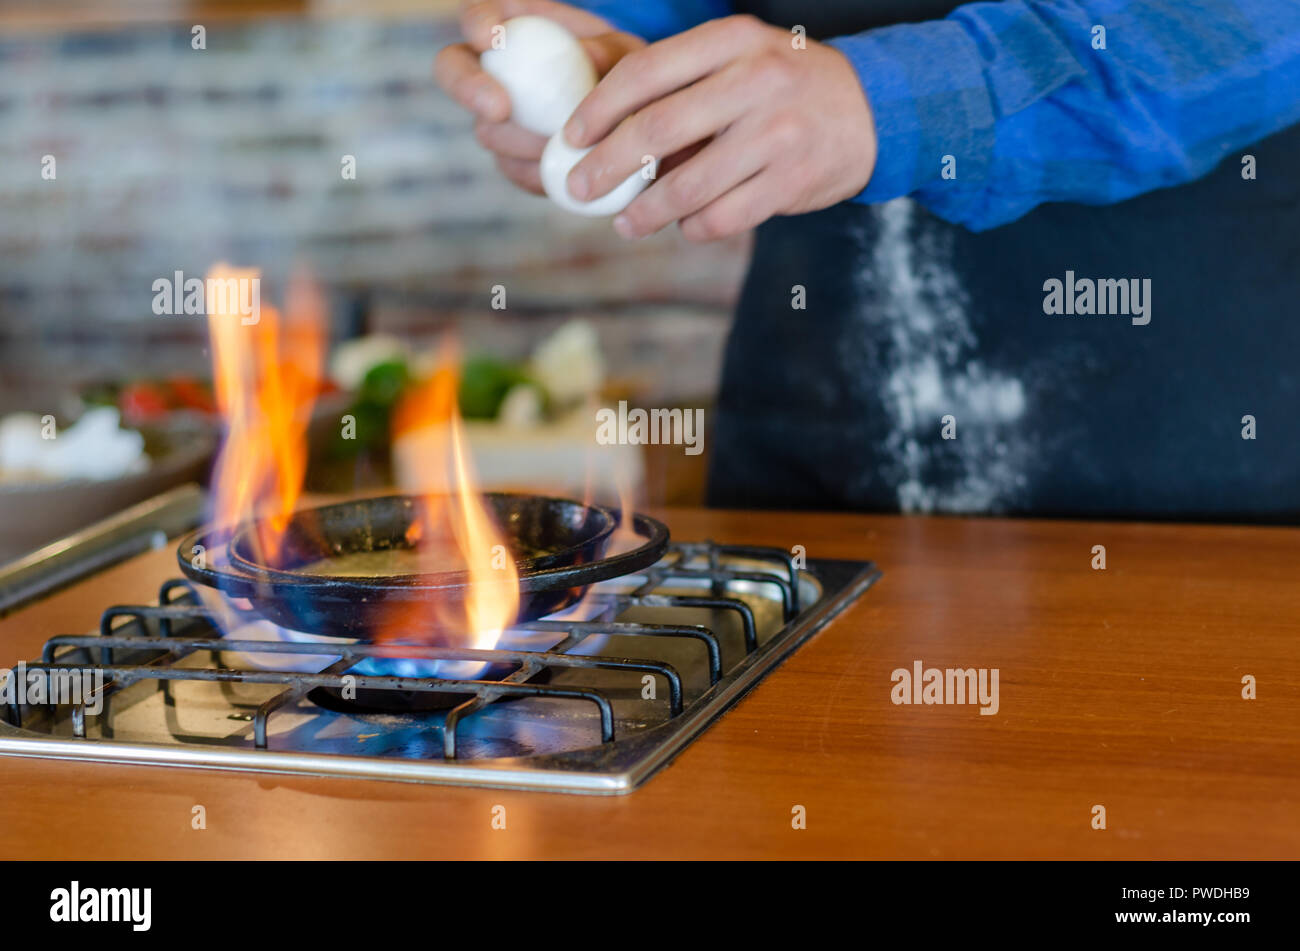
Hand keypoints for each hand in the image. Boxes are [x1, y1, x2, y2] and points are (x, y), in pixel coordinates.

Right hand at [434, 0, 644, 193]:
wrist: (633, 124)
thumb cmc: (626, 73)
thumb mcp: (627, 55)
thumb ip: (609, 52)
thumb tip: (587, 57)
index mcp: (515, 28)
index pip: (477, 16)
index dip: (476, 24)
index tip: (490, 40)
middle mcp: (495, 71)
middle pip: (452, 69)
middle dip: (469, 89)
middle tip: (499, 110)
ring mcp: (498, 119)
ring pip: (487, 130)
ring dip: (518, 142)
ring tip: (562, 146)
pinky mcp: (513, 159)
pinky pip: (513, 170)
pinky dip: (538, 174)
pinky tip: (567, 173)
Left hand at [562, 14, 877, 240]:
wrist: (871, 111)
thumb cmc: (783, 88)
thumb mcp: (739, 58)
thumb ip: (682, 82)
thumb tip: (599, 125)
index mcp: (732, 41)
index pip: (645, 71)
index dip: (598, 108)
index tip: (570, 137)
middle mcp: (756, 80)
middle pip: (657, 129)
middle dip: (607, 165)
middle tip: (580, 188)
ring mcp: (778, 133)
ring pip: (689, 185)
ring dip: (645, 211)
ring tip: (624, 223)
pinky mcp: (793, 180)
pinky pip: (724, 217)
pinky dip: (694, 227)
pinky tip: (684, 225)